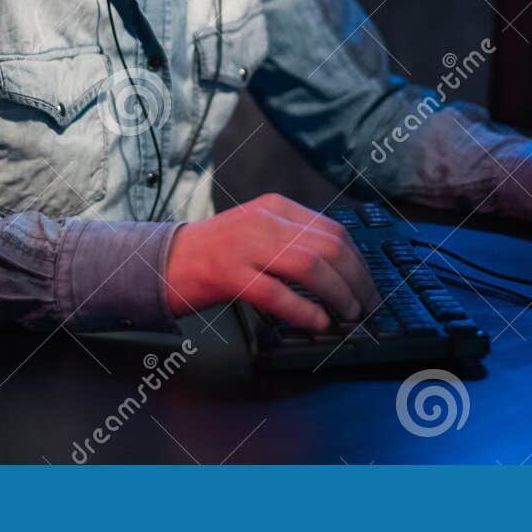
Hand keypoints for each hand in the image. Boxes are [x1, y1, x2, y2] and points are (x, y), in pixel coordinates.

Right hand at [163, 194, 379, 330]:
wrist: (163, 259)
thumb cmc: (214, 252)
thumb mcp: (259, 232)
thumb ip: (294, 240)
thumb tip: (340, 270)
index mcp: (275, 208)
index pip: (332, 230)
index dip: (358, 261)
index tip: (368, 285)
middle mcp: (264, 221)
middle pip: (328, 247)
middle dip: (356, 280)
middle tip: (366, 305)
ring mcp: (245, 246)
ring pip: (310, 266)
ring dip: (338, 295)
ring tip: (348, 315)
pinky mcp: (228, 274)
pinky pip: (277, 293)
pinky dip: (304, 310)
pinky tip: (318, 323)